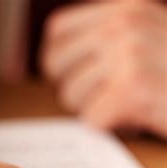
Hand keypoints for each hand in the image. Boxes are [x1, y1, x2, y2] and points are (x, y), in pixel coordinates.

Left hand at [41, 1, 166, 137]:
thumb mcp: (146, 39)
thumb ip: (104, 40)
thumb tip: (52, 60)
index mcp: (124, 9)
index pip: (57, 32)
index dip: (59, 62)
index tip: (79, 76)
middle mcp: (123, 23)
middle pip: (57, 66)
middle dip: (76, 88)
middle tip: (109, 93)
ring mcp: (128, 52)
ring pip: (72, 96)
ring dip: (97, 108)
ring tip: (131, 102)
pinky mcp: (133, 86)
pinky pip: (92, 119)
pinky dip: (111, 126)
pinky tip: (138, 116)